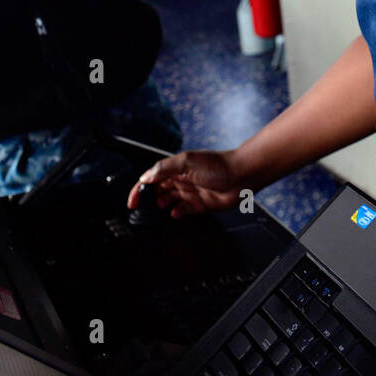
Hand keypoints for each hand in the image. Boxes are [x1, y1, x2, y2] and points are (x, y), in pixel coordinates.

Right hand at [126, 149, 246, 218]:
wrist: (243, 176)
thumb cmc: (218, 164)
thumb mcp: (187, 162)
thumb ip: (164, 169)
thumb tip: (145, 177)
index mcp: (176, 167)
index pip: (151, 178)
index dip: (139, 189)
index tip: (132, 201)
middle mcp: (181, 179)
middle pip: (158, 191)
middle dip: (149, 199)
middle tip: (143, 208)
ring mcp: (190, 192)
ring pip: (169, 201)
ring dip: (162, 205)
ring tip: (159, 209)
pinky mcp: (200, 204)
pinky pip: (183, 210)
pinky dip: (177, 213)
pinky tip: (174, 213)